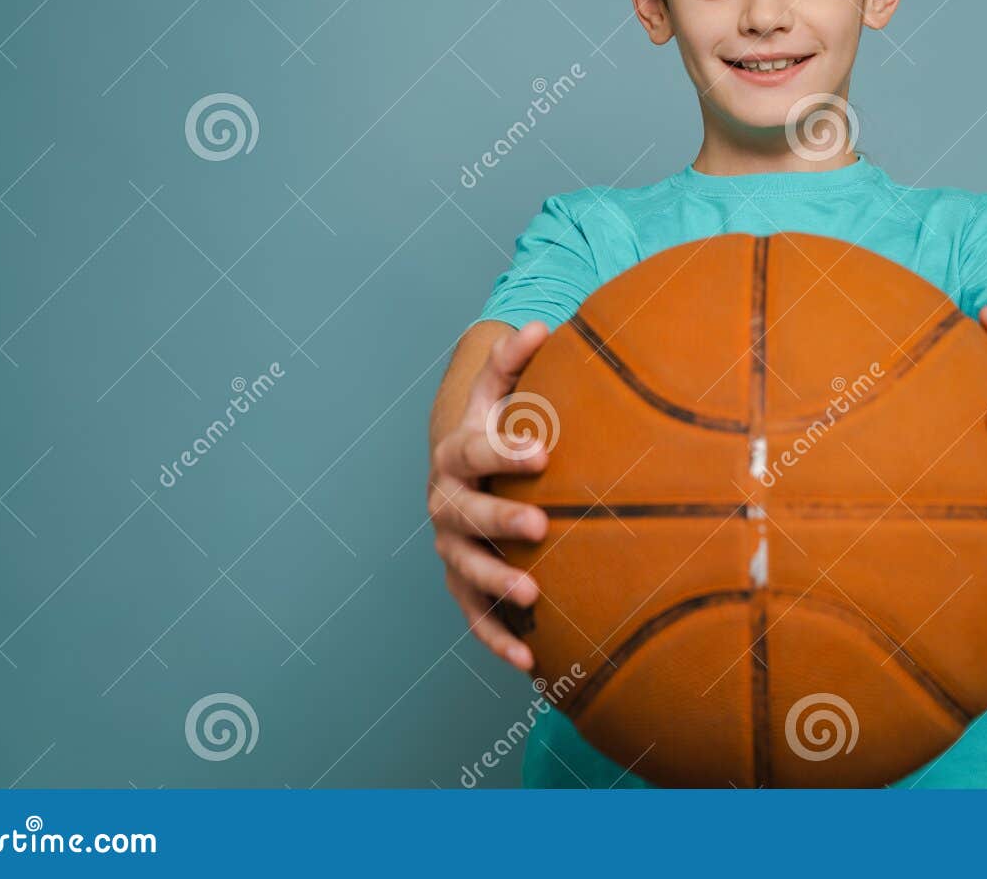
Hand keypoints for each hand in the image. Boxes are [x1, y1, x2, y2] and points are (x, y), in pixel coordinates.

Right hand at [427, 320, 552, 669]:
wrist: (464, 474)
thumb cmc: (496, 430)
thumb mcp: (498, 393)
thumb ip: (513, 361)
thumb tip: (539, 324)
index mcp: (457, 454)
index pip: (474, 450)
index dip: (503, 450)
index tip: (540, 450)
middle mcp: (446, 502)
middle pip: (466, 514)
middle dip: (500, 520)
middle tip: (539, 525)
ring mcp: (451, 548)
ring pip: (465, 570)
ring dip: (496, 582)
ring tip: (532, 593)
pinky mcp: (463, 587)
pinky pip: (476, 617)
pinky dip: (498, 639)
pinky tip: (531, 662)